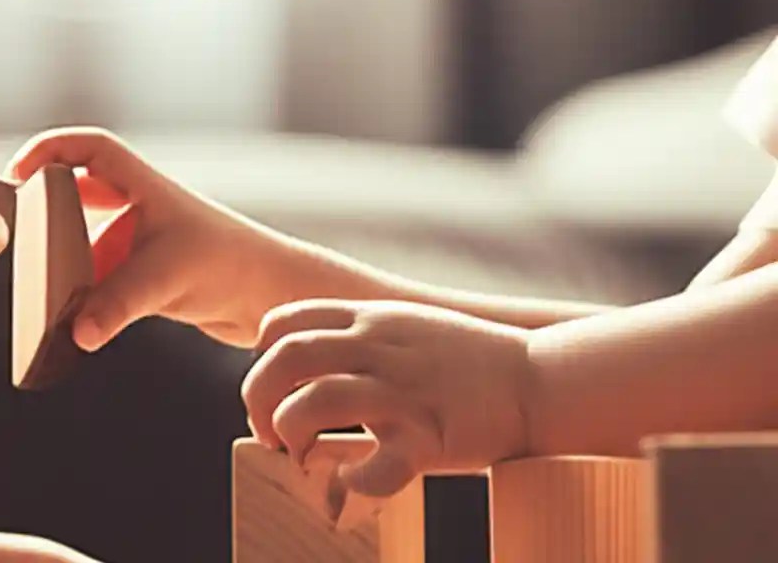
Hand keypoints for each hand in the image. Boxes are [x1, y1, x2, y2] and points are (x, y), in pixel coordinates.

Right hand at [7, 127, 306, 349]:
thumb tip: (75, 333)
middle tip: (20, 235)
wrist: (273, 299)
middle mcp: (141, 210)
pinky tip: (71, 323)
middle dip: (48, 213)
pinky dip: (84, 298)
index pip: (90, 147)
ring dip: (67, 267)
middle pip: (79, 195)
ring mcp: (143, 244)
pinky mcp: (148, 278)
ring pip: (87, 246)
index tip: (18, 173)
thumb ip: (116, 305)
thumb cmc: (232, 266)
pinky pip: (101, 282)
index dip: (50, 149)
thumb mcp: (164, 280)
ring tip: (42, 293)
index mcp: (145, 186)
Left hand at [241, 300, 531, 505]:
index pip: (285, 322)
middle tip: (268, 431)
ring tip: (300, 455)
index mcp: (371, 320)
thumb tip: (308, 364)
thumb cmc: (471, 363)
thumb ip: (360, 337)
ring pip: (313, 401)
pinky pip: (373, 466)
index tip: (272, 385)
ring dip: (290, 433)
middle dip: (257, 396)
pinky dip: (351, 480)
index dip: (262, 356)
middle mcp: (380, 348)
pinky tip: (351, 481)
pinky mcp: (429, 437)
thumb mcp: (408, 328)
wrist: (543, 382)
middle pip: (285, 358)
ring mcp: (403, 391)